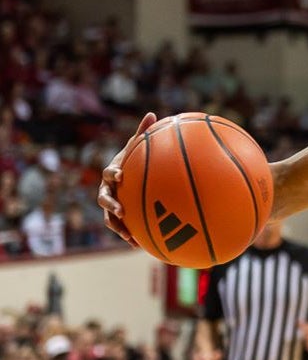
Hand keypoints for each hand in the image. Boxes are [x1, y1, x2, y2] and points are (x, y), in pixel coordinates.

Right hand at [97, 113, 156, 244]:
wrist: (128, 176)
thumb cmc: (135, 159)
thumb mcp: (138, 147)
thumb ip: (143, 133)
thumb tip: (152, 113)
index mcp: (113, 172)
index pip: (109, 173)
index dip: (112, 173)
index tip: (120, 175)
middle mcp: (107, 189)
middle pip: (103, 198)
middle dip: (111, 204)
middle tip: (121, 209)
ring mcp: (111, 204)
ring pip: (108, 217)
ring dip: (117, 225)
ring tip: (127, 234)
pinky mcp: (118, 217)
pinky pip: (120, 228)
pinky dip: (127, 235)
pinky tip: (138, 246)